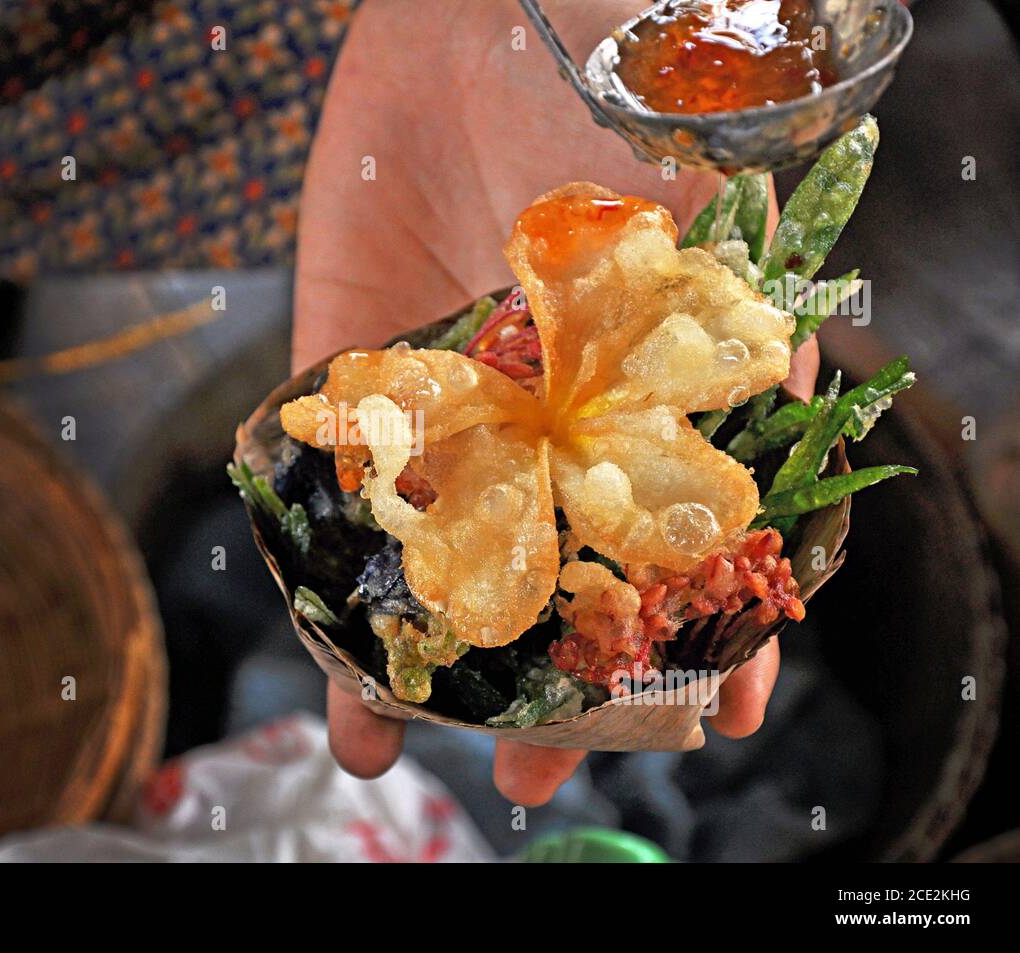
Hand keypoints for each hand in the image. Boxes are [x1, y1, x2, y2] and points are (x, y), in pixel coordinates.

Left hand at [294, 0, 819, 804]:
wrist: (474, 26)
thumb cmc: (608, 106)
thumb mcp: (698, 234)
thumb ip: (734, 349)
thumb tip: (780, 452)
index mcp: (636, 408)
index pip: (683, 554)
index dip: (703, 643)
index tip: (707, 722)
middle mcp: (542, 428)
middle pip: (548, 588)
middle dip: (547, 688)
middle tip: (539, 774)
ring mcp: (442, 414)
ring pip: (434, 570)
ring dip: (424, 671)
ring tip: (409, 755)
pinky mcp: (346, 388)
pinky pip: (330, 505)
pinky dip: (324, 590)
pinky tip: (332, 675)